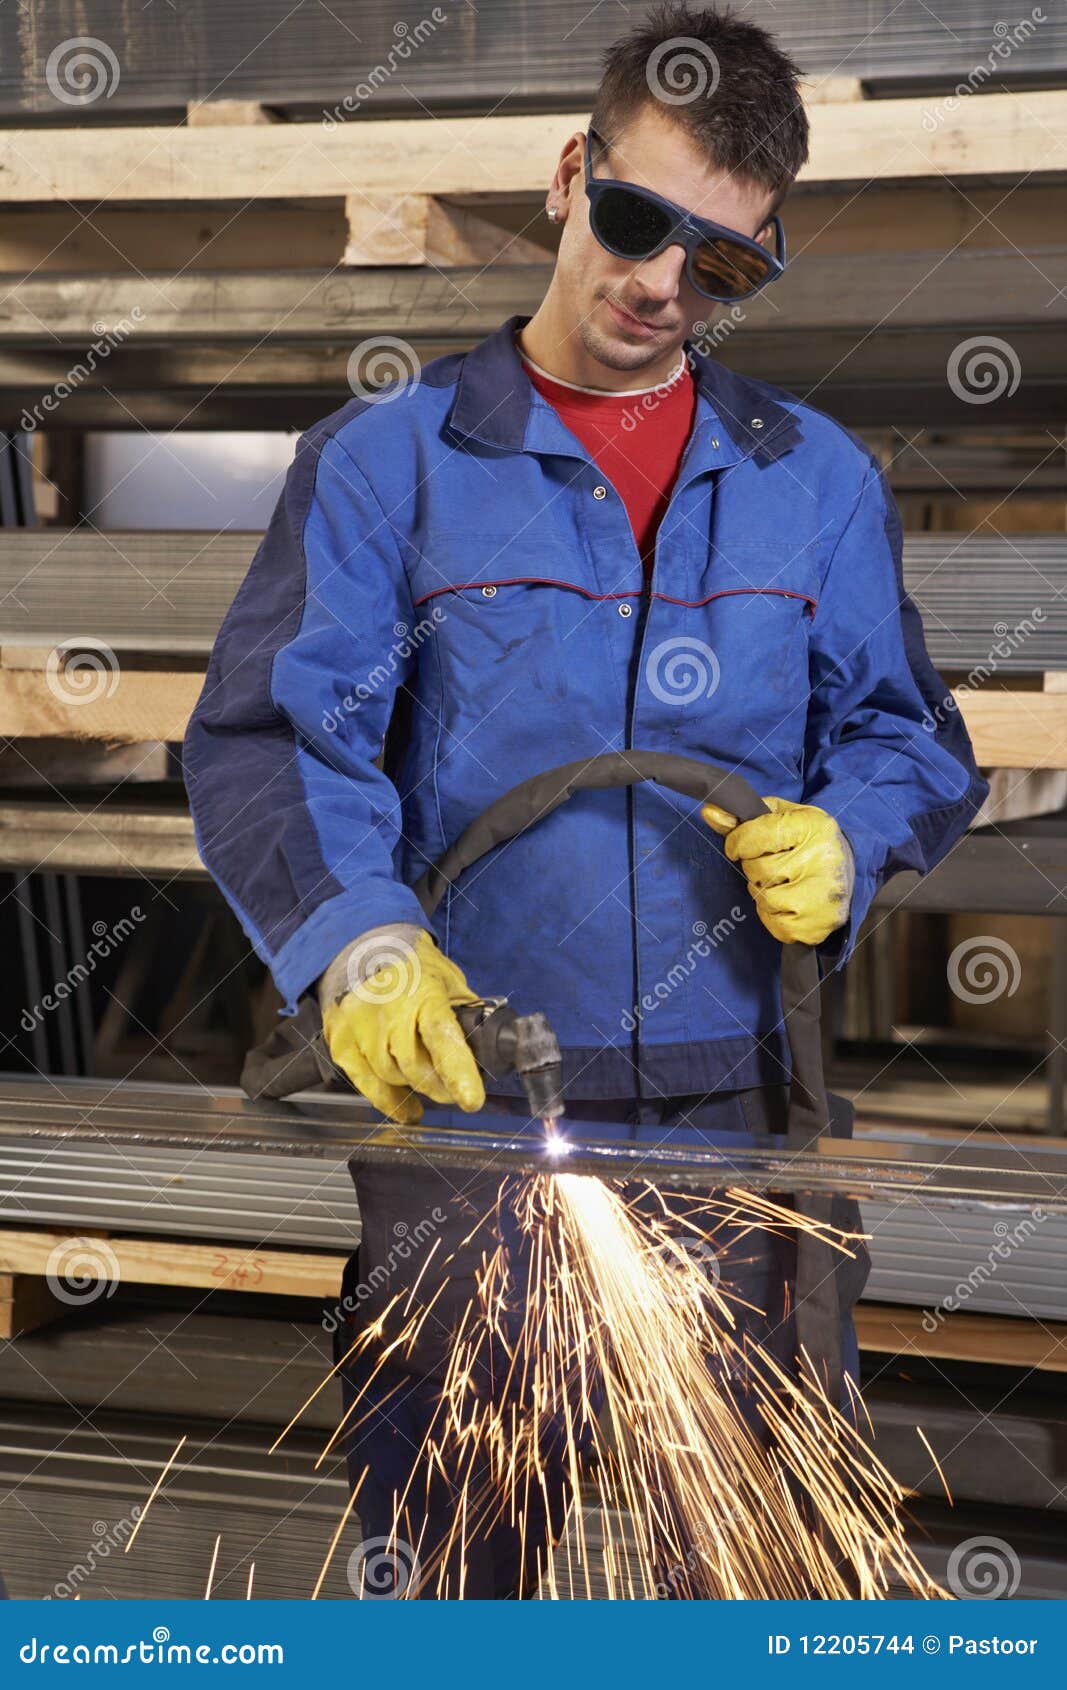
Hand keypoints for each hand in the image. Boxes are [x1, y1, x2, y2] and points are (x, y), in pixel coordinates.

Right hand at [321, 930, 485, 1123]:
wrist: (359, 947)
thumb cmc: (410, 966)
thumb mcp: (447, 979)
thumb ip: (464, 1013)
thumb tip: (488, 1047)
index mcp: (421, 992)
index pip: (440, 1037)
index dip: (457, 1071)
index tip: (472, 1100)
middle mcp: (386, 1010)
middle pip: (415, 1067)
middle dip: (441, 1086)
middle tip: (455, 1090)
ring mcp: (358, 1026)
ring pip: (392, 1076)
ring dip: (416, 1087)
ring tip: (430, 1083)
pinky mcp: (341, 1041)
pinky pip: (367, 1084)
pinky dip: (390, 1101)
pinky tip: (406, 1110)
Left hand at [701, 796, 853, 945]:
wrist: (850, 868)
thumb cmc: (808, 839)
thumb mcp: (781, 816)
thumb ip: (743, 816)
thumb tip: (709, 813)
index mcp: (812, 827)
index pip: (755, 836)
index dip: (738, 842)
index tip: (739, 846)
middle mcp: (821, 860)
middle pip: (759, 870)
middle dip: (755, 868)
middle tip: (772, 864)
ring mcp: (822, 895)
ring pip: (764, 898)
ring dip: (762, 892)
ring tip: (781, 882)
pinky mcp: (819, 923)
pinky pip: (775, 924)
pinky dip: (772, 916)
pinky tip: (787, 903)